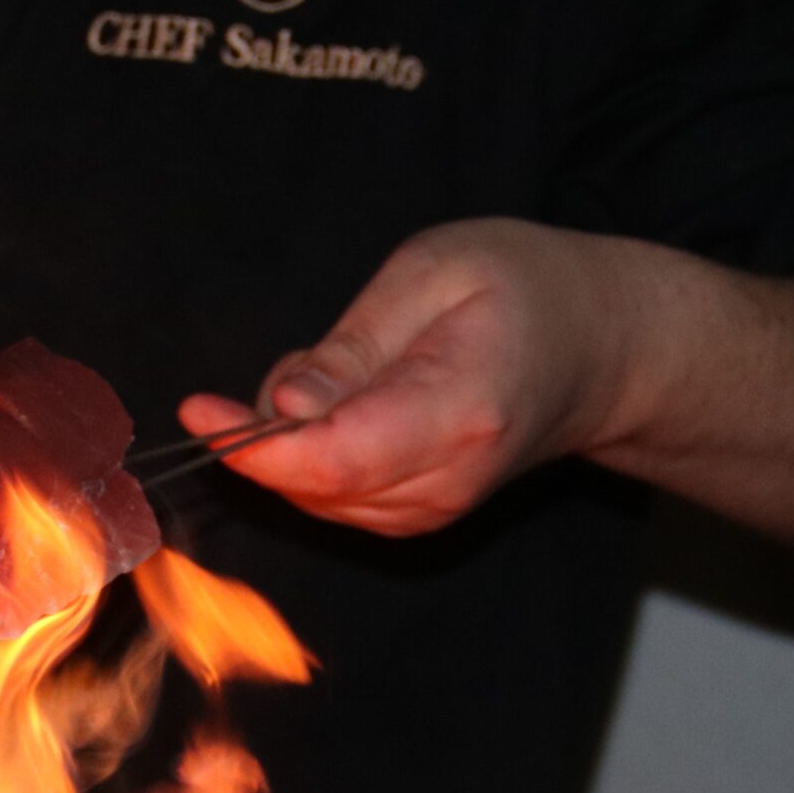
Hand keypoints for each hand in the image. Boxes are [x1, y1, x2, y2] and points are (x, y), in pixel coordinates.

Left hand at [181, 218, 643, 535]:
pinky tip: (345, 405)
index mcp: (457, 413)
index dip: (253, 446)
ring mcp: (432, 509)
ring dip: (292, 441)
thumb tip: (283, 407)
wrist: (596, 349)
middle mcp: (444, 481)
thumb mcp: (432, 274)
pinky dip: (311, 456)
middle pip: (312, 486)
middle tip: (301, 360)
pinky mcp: (415, 518)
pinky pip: (330, 499)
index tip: (197, 409)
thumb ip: (352, 348)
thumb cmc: (521, 290)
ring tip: (344, 371)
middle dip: (265, 433)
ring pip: (313, 497)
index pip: (332, 460)